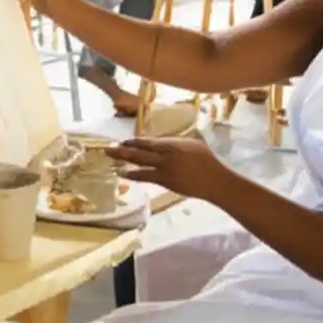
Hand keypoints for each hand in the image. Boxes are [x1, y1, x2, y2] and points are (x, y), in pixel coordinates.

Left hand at [106, 137, 234, 201]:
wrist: (215, 180)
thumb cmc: (206, 160)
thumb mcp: (192, 144)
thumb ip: (175, 142)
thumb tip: (162, 142)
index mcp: (172, 143)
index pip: (147, 141)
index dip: (133, 141)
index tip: (122, 141)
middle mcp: (166, 154)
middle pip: (138, 150)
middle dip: (122, 149)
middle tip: (108, 148)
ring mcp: (164, 168)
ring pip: (139, 163)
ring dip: (123, 160)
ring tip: (111, 159)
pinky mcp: (165, 181)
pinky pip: (145, 177)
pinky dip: (133, 175)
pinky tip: (123, 173)